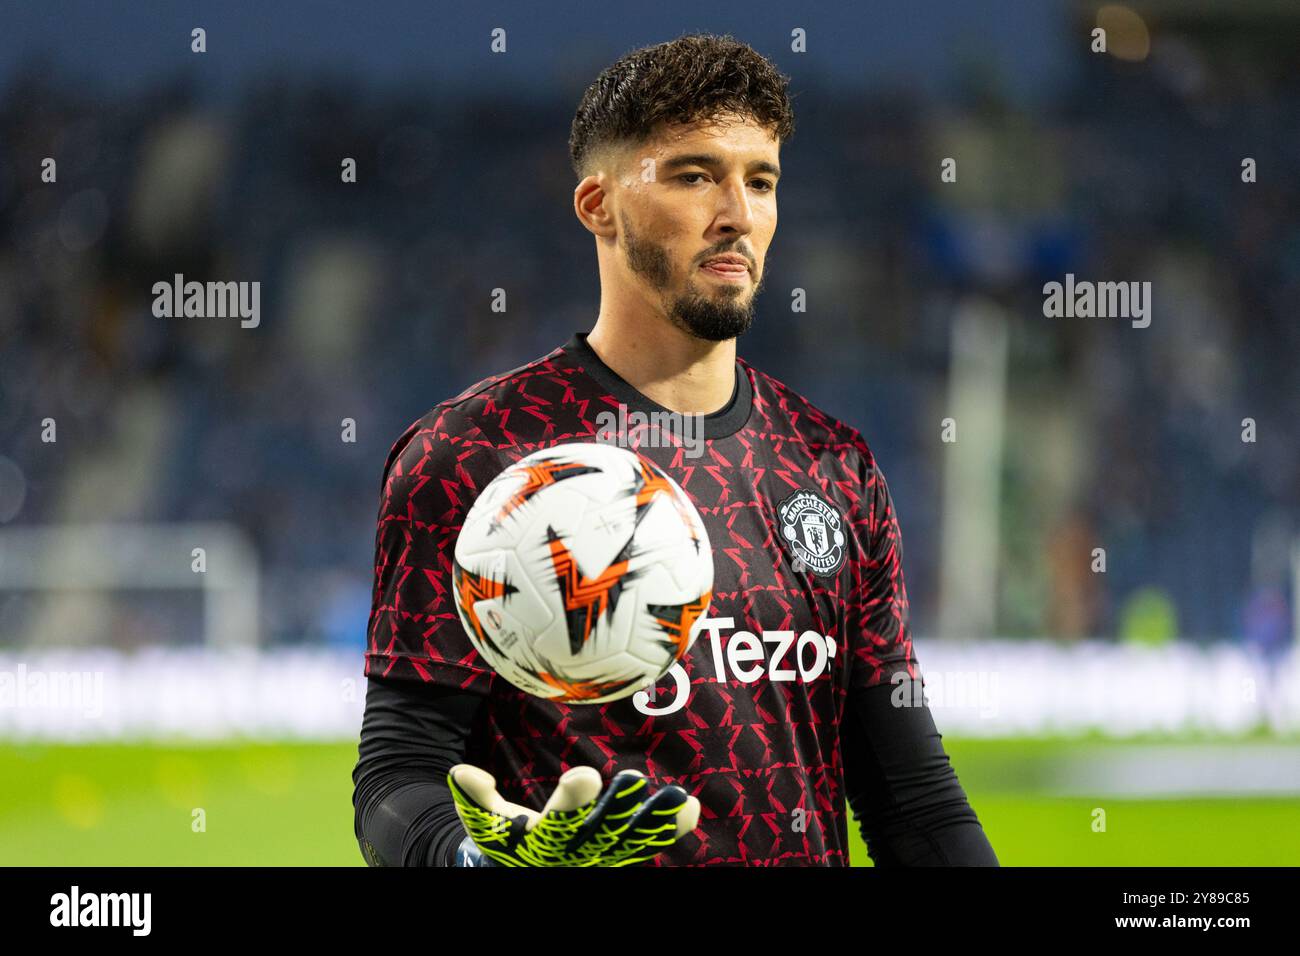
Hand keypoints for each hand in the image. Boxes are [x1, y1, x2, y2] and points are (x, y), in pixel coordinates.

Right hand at [447, 764, 699, 866]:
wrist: (527, 869)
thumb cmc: (507, 837)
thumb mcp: (484, 820)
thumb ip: (474, 796)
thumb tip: (461, 771)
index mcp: (542, 843)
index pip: (558, 823)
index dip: (573, 802)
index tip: (586, 775)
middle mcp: (576, 853)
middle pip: (602, 832)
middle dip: (621, 808)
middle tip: (637, 780)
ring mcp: (602, 856)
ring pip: (632, 841)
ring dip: (656, 821)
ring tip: (681, 799)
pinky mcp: (619, 854)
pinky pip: (646, 844)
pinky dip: (667, 829)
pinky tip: (691, 808)